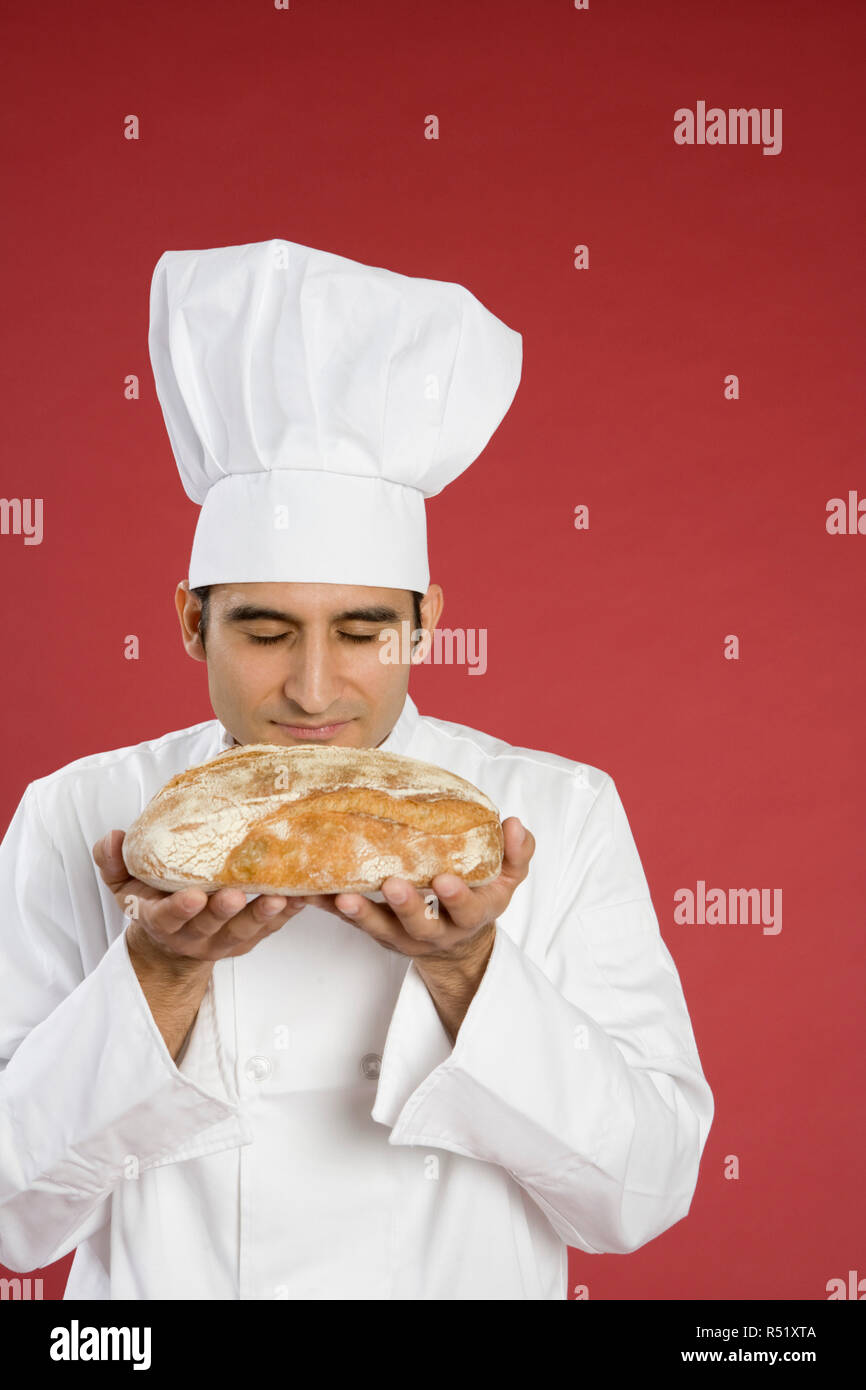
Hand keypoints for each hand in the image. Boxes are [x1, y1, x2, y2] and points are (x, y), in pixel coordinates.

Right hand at [92, 829, 309, 965]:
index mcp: (160, 922)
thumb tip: (112, 836)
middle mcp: (192, 936)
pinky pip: (269, 929)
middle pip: (209, 927)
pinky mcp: (248, 940)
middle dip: (223, 912)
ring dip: (261, 915)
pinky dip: (285, 915)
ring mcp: (223, 941)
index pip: (166, 919)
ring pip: (244, 931)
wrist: (171, 944)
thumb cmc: (151, 902)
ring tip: (279, 897)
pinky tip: (301, 897)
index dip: (178, 910)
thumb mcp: (122, 884)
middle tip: (236, 895)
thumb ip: (112, 861)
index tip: (192, 897)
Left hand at [300, 816, 534, 962]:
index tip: (445, 881)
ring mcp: (402, 936)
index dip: (457, 898)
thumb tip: (514, 824)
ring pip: (379, 928)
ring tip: (343, 897)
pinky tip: (310, 893)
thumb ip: (517, 854)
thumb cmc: (479, 900)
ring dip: (360, 913)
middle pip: (419, 925)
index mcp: (470, 917)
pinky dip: (330, 908)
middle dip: (406, 906)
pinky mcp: (376, 932)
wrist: (456, 945)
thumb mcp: (507, 881)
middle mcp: (435, 932)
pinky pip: (351, 921)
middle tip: (392, 884)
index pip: (467, 910)